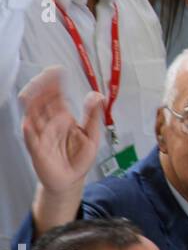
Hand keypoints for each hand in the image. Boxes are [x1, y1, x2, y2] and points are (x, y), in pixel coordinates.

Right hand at [19, 67, 105, 192]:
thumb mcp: (92, 135)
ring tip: (32, 92)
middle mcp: (50, 123)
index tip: (56, 70)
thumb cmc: (79, 157)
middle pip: (42, 101)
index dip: (54, 83)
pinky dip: (29, 131)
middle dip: (42, 88)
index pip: (56, 96)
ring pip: (33, 116)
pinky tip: (28, 123)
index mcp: (63, 118)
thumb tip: (97, 95)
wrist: (72, 179)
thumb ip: (93, 115)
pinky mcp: (37, 150)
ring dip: (32, 104)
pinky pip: (31, 139)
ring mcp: (42, 135)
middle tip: (44, 76)